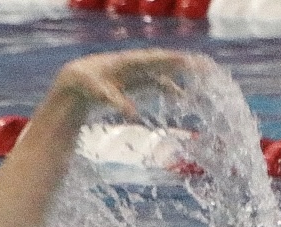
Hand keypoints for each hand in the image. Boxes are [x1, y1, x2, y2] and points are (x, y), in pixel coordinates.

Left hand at [52, 48, 202, 118]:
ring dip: (178, 81)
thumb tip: (132, 114)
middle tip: (204, 68)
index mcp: (130, 62)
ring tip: (195, 88)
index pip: (156, 59)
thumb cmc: (88, 84)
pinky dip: (167, 89)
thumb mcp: (100, 93)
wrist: (76, 83)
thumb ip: (117, 102)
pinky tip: (179, 96)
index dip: (173, 60)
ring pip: (161, 75)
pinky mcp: (134, 82)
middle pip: (164, 64)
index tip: (190, 62)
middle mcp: (136, 65)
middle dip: (183, 66)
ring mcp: (136, 73)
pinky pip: (155, 83)